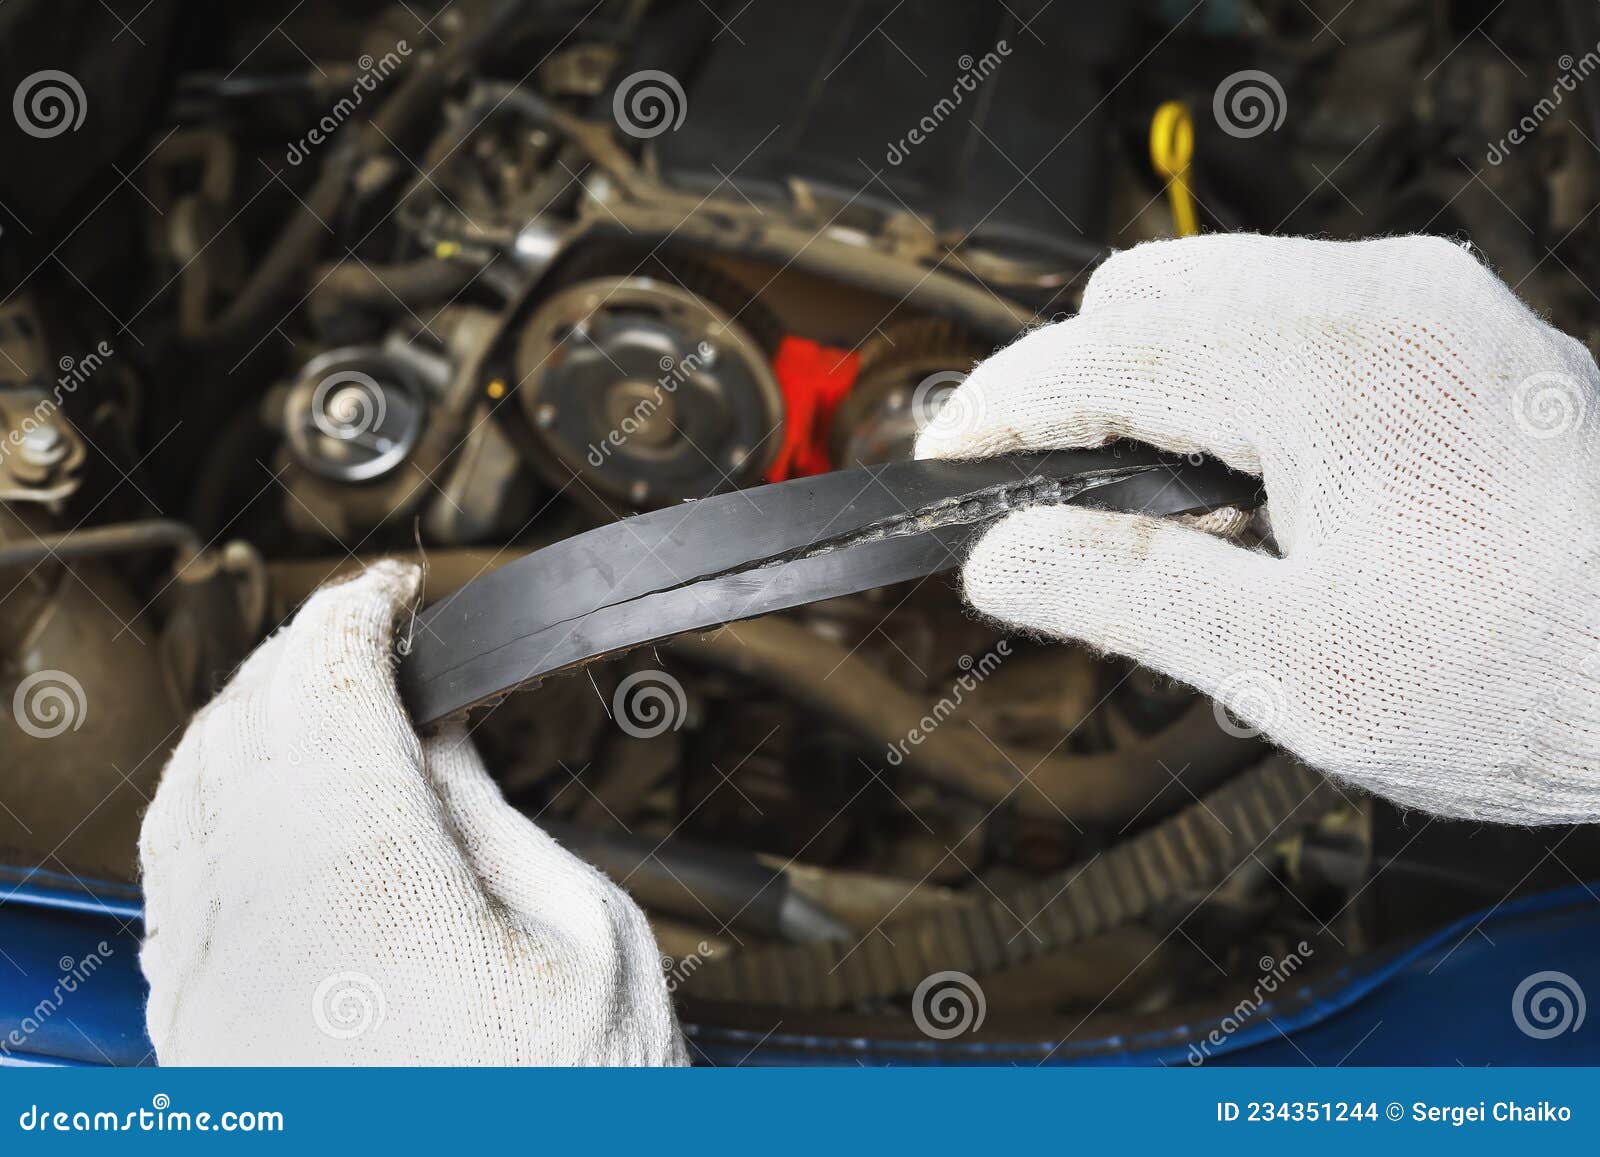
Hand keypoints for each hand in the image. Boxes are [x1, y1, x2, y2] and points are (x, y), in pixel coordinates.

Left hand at [139, 561, 684, 1064]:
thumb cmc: (566, 1118)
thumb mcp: (589, 944)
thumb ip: (496, 817)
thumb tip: (440, 736)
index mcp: (376, 890)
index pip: (328, 686)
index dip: (359, 612)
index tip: (395, 590)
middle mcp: (262, 929)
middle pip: (248, 721)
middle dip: (305, 650)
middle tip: (368, 630)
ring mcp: (210, 987)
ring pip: (188, 787)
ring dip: (248, 714)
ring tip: (315, 692)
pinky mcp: (195, 1034)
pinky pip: (170, 871)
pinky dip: (209, 797)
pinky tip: (258, 792)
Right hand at [917, 234, 1599, 823]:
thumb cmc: (1533, 678)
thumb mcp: (1296, 666)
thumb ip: (1127, 595)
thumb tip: (1001, 559)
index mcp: (1328, 363)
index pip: (1098, 355)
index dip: (1000, 414)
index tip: (948, 469)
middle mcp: (1378, 295)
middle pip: (1145, 297)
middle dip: (1075, 393)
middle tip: (1060, 514)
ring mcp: (1424, 301)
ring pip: (1213, 294)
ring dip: (1154, 386)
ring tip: (1172, 521)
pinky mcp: (1452, 328)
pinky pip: (1290, 315)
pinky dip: (1230, 382)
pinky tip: (1259, 492)